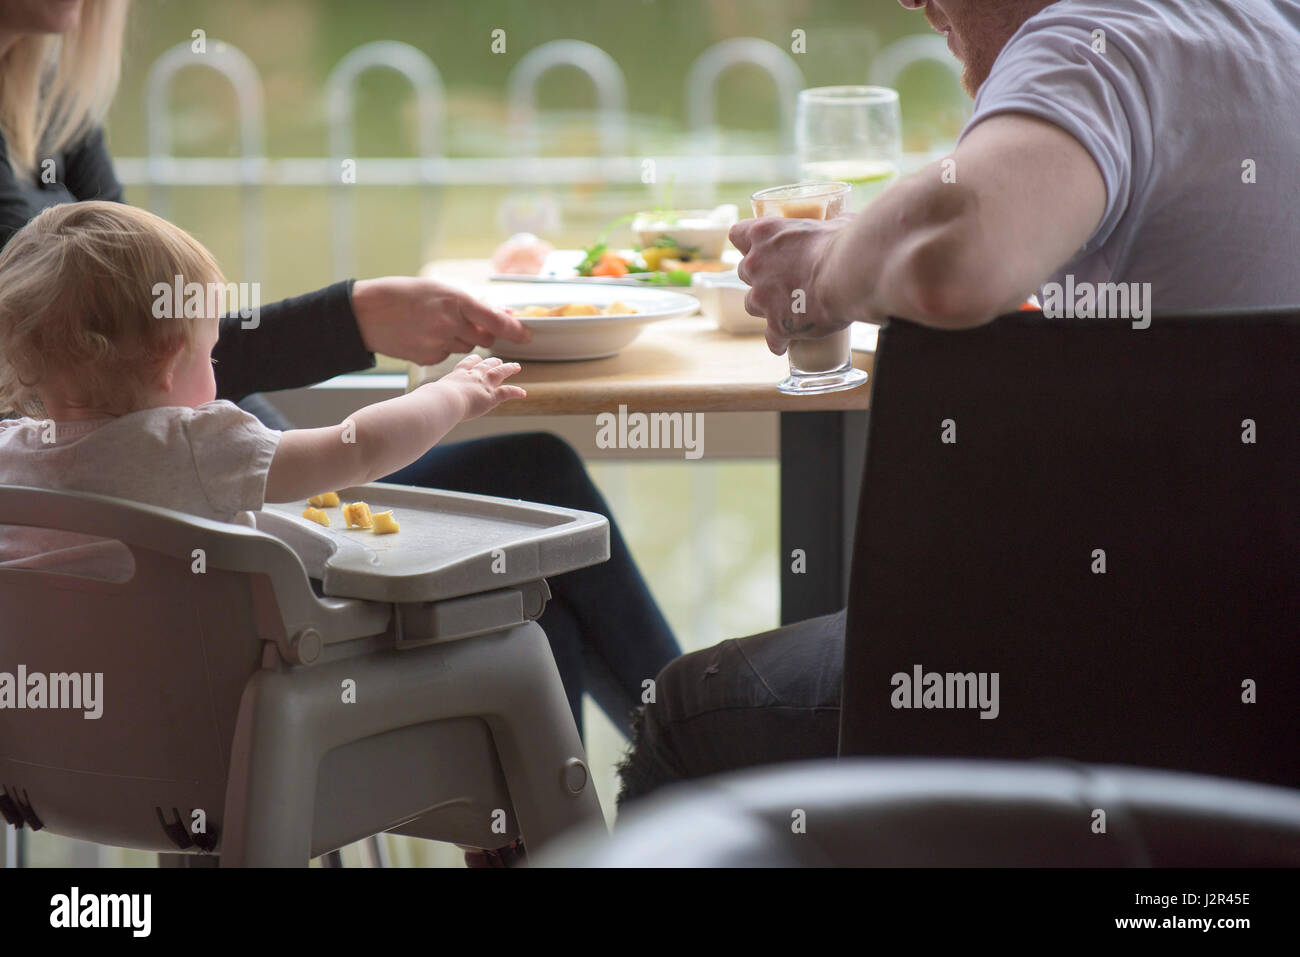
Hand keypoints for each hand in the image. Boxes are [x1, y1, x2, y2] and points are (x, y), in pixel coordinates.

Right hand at [351, 276, 531, 364]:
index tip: (527, 336)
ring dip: (461, 340)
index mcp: (455, 300)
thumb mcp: (439, 289)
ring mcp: (438, 343)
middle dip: (483, 333)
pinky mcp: (428, 358)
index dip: (515, 330)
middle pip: (484, 338)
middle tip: (465, 322)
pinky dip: (443, 348)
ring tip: (437, 325)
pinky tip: (424, 336)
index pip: (496, 320)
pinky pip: (447, 356)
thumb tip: (503, 313)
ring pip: (466, 348)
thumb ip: (471, 304)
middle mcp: (450, 323)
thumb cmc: (403, 294)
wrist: (366, 312)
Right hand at [433, 354, 525, 419]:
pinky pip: (507, 392)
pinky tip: (523, 393)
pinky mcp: (491, 395)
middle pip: (485, 365)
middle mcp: (471, 376)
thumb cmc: (432, 401)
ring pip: (499, 373)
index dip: (474, 361)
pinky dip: (516, 392)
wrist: (443, 401)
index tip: (478, 359)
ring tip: (516, 366)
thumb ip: (426, 399)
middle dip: (493, 362)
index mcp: (456, 375)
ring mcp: (483, 384)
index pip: (466, 364)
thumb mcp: (427, 396)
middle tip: (498, 360)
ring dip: (509, 369)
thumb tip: (415, 407)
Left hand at [730, 214, 858, 354]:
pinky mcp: (777, 325)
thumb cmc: (846, 243)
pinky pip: (771, 338)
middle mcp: (756, 265)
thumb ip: (831, 225)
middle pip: (744, 271)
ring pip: (751, 304)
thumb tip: (845, 224)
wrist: (850, 274)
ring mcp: (762, 297)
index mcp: (765, 234)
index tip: (759, 247)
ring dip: (765, 306)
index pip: (738, 234)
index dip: (748, 243)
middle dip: (759, 276)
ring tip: (785, 310)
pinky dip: (778, 341)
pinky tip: (787, 344)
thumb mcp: (836, 223)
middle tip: (781, 279)